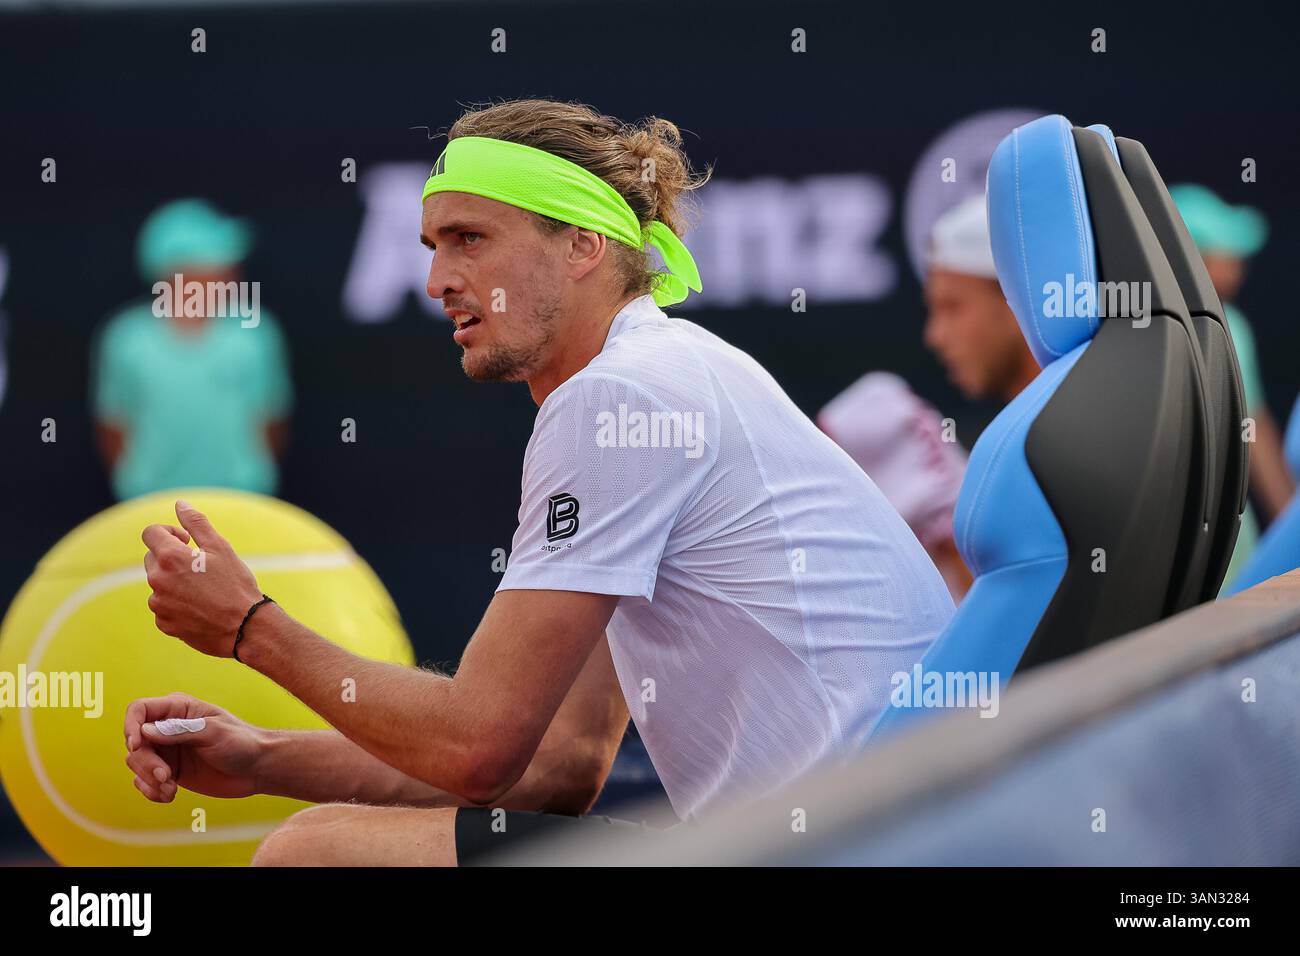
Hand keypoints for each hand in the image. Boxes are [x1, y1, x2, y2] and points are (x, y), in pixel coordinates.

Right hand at [124, 693, 264, 801]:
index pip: (139, 710)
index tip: (137, 745)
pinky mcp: (169, 772)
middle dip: (145, 762)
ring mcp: (167, 751)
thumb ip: (179, 730)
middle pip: (135, 742)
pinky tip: (170, 795)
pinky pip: (144, 781)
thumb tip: (144, 731)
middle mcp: (167, 728)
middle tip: (166, 776)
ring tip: (171, 789)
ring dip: (149, 779)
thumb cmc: (241, 742)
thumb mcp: (213, 732)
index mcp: (178, 709)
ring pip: (136, 763)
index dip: (131, 726)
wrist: (257, 768)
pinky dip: (151, 791)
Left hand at [142, 500, 262, 657]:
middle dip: (170, 557)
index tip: (186, 540)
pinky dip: (176, 603)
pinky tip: (200, 607)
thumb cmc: (236, 584)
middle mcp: (157, 580)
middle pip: (152, 558)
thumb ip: (196, 523)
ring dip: (174, 581)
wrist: (246, 628)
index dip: (168, 532)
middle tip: (199, 565)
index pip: (150, 532)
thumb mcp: (220, 547)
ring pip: (158, 584)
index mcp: (170, 557)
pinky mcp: (163, 623)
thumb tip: (180, 504)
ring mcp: (158, 604)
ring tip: (203, 590)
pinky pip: (163, 606)